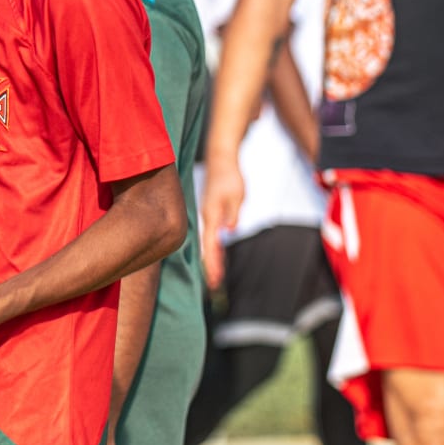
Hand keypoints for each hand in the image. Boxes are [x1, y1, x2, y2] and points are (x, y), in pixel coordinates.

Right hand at [199, 160, 244, 289]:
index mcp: (212, 215)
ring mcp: (209, 215)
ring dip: (213, 258)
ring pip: (209, 242)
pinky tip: (218, 253)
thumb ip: (232, 214)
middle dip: (211, 266)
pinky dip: (214, 246)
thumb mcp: (236, 195)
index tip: (214, 280)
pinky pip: (212, 234)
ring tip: (216, 276)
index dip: (213, 263)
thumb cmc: (229, 176)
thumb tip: (229, 231)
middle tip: (214, 285)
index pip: (211, 245)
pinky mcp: (213, 212)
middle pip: (208, 247)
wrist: (221, 159)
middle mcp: (208, 218)